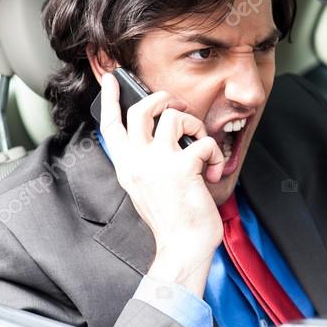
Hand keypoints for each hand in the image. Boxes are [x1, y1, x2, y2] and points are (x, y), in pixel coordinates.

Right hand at [98, 72, 224, 294]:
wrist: (182, 246)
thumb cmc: (172, 221)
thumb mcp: (146, 189)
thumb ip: (146, 164)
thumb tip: (161, 139)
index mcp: (126, 166)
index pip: (110, 126)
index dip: (111, 99)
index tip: (111, 79)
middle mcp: (137, 161)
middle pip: (140, 110)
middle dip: (162, 98)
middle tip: (178, 106)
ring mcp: (158, 163)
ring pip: (173, 116)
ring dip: (194, 124)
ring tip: (201, 144)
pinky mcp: (183, 168)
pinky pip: (203, 142)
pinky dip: (215, 153)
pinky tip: (214, 170)